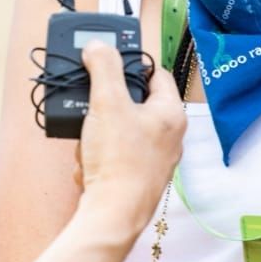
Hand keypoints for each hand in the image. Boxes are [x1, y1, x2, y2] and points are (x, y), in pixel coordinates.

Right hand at [75, 42, 184, 237]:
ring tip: (90, 145)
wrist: (112, 215)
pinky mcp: (137, 178)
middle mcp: (170, 137)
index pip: (156, 73)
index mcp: (171, 114)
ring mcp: (155, 160)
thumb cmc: (120, 162)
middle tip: (94, 111)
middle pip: (133, 104)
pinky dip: (96, 158)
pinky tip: (89, 166)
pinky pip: (113, 157)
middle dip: (105, 108)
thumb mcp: (107, 102)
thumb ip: (103, 68)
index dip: (131, 65)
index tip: (110, 64)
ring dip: (97, 135)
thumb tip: (98, 46)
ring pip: (119, 132)